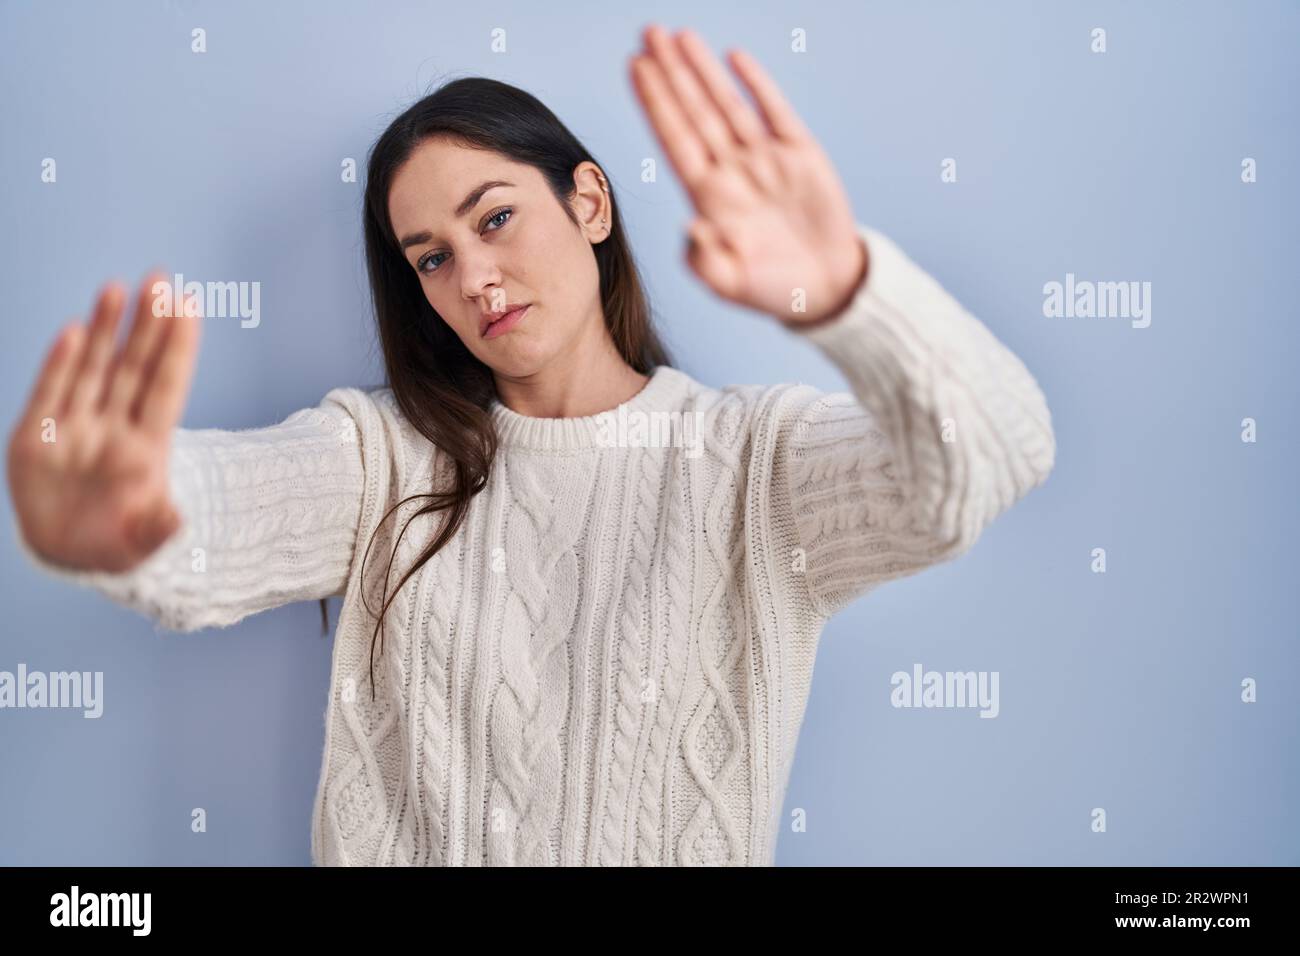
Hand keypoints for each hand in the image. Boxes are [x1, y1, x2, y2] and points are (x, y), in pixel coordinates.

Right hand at [7, 274, 201, 571]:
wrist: (67, 554)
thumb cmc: (114, 544)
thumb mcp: (140, 545)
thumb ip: (157, 531)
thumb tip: (176, 521)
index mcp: (147, 450)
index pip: (166, 388)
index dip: (177, 350)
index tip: (190, 308)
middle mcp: (112, 429)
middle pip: (134, 368)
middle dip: (147, 325)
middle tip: (161, 279)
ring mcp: (74, 429)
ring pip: (94, 370)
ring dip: (106, 330)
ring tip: (118, 289)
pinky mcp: (35, 438)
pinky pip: (50, 393)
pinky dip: (62, 364)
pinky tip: (75, 332)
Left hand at [629, 24, 868, 326]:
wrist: (825, 289)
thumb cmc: (771, 289)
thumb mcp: (730, 284)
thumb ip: (705, 260)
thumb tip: (690, 224)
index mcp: (708, 197)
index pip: (673, 139)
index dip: (654, 103)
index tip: (634, 67)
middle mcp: (730, 170)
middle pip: (693, 111)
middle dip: (670, 72)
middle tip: (648, 32)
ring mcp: (764, 159)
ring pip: (727, 104)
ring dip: (703, 70)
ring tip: (680, 36)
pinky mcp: (800, 154)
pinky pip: (774, 111)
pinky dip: (757, 84)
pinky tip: (735, 58)